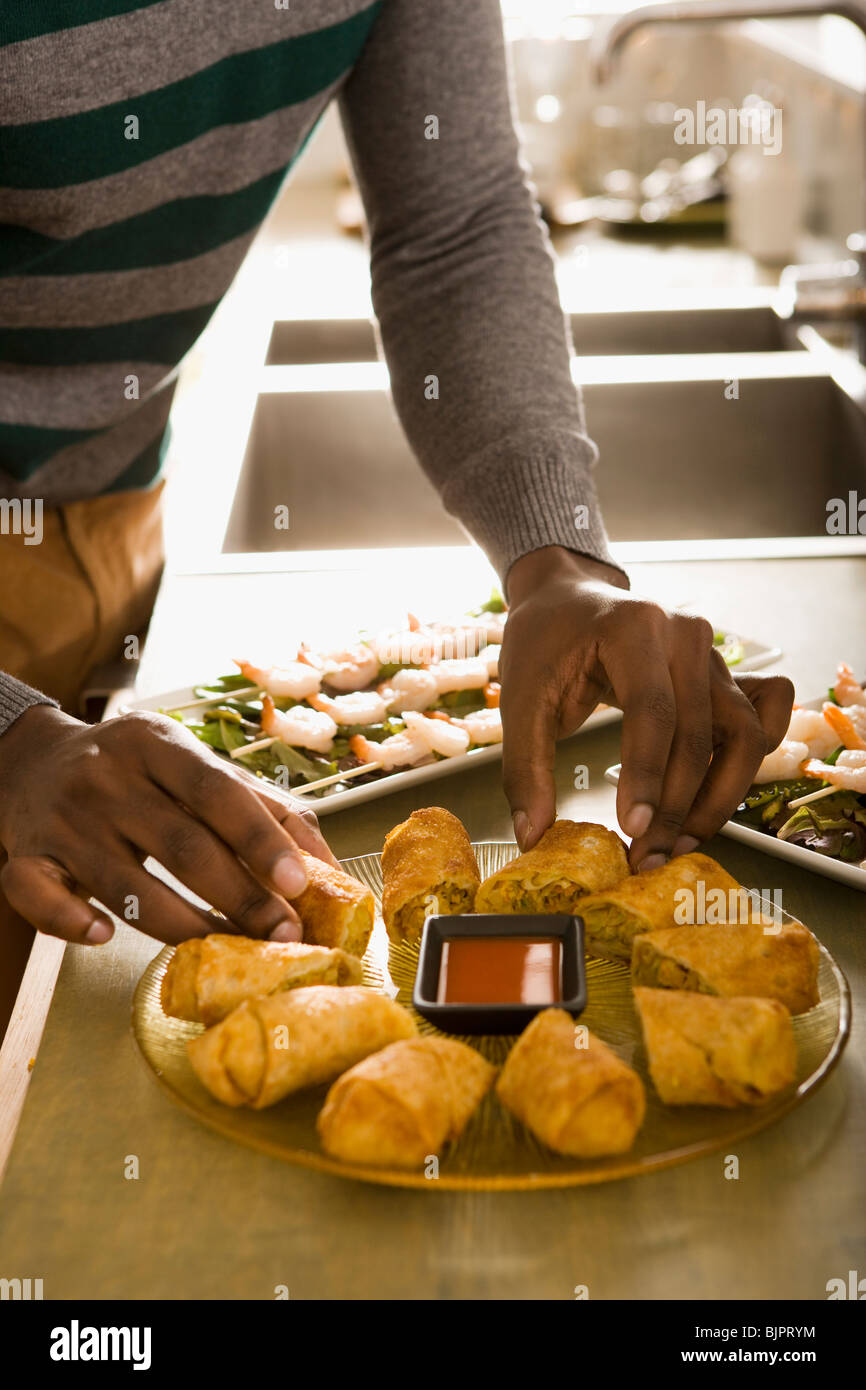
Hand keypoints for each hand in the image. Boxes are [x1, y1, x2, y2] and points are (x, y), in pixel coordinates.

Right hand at [0, 705, 338, 946]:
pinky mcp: (26, 857)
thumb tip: (330, 868)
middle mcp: (107, 777)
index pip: (216, 791)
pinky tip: (106, 935)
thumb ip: (265, 809)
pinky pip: (42, 899)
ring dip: (184, 927)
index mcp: (157, 743)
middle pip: (182, 846)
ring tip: (229, 948)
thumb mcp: (196, 767)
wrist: (36, 762)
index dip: (260, 840)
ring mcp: (64, 820)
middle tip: (282, 936)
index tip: (297, 884)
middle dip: (240, 898)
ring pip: (126, 886)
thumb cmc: (139, 771)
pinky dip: (73, 923)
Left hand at [501, 547, 793, 869]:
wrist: (568, 598)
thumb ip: (524, 768)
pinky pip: (766, 716)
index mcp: (634, 627)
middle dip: (678, 804)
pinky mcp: (727, 675)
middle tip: (647, 854)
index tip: (633, 829)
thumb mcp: (519, 700)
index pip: (653, 710)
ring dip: (719, 798)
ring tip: (678, 843)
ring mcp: (715, 654)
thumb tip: (532, 836)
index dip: (646, 775)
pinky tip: (718, 795)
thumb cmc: (543, 644)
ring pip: (745, 736)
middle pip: (702, 733)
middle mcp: (687, 635)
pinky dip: (752, 760)